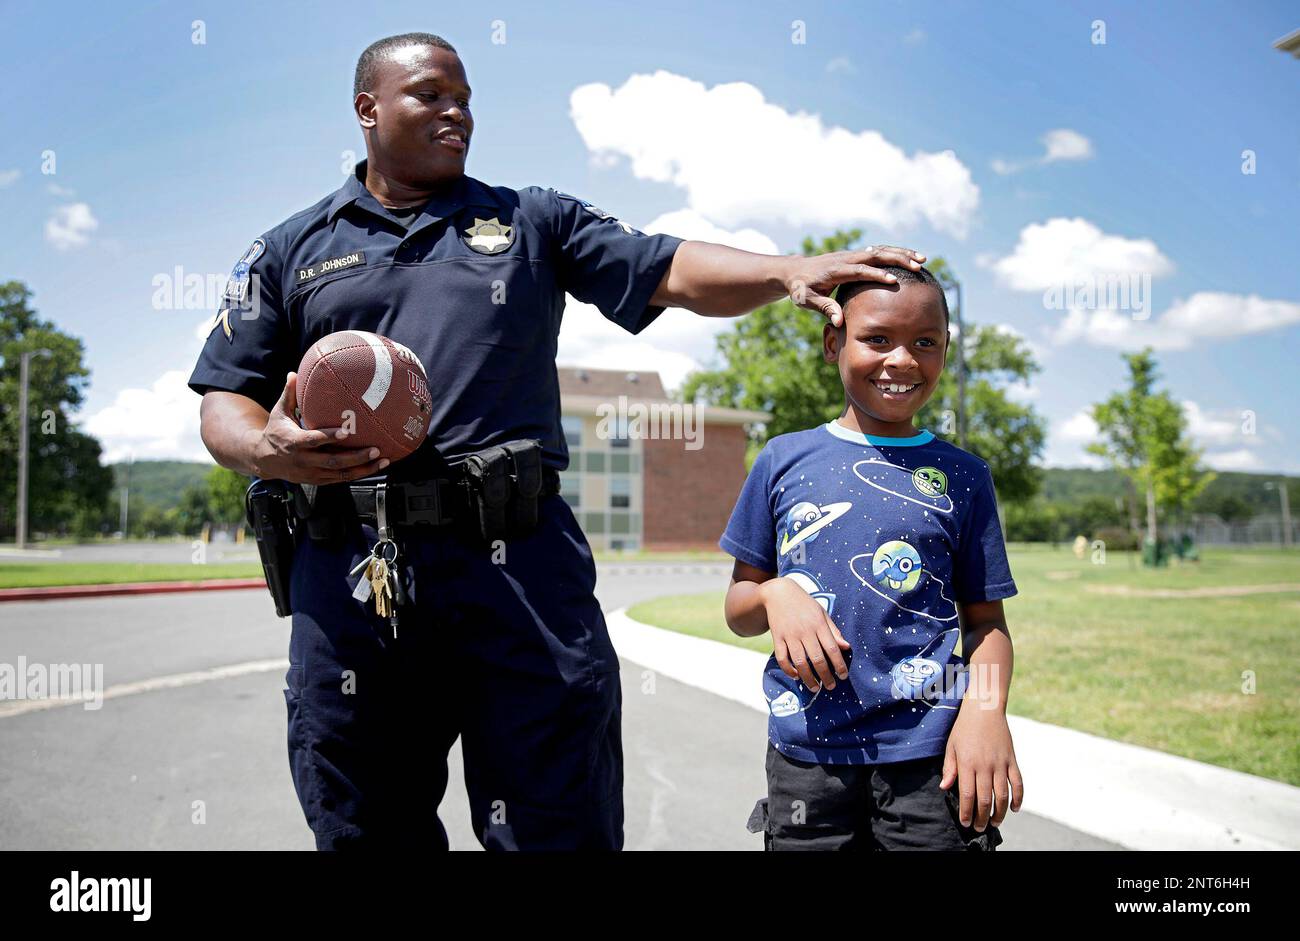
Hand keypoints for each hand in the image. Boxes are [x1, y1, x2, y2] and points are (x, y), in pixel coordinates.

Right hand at [247, 372, 389, 484]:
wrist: (263, 460)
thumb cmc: (276, 431)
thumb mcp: (279, 412)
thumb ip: (289, 394)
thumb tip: (294, 372)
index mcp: (294, 442)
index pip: (313, 440)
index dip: (329, 437)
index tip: (346, 431)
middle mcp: (303, 461)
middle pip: (333, 461)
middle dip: (355, 457)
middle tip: (375, 449)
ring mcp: (311, 473)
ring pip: (340, 474)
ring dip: (363, 469)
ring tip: (383, 460)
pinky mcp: (318, 480)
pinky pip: (341, 479)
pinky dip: (358, 474)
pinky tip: (375, 467)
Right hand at [761, 576, 851, 691]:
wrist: (779, 593)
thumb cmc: (805, 604)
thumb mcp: (822, 613)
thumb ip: (834, 631)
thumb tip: (846, 647)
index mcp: (818, 624)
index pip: (832, 648)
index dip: (839, 665)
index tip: (843, 676)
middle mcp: (804, 631)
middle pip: (817, 659)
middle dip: (826, 676)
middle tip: (831, 686)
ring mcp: (789, 635)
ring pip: (800, 662)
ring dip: (808, 678)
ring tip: (816, 688)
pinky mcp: (777, 637)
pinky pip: (782, 658)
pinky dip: (789, 669)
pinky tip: (796, 676)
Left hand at [785, 245, 926, 326]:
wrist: (795, 271)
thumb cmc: (801, 288)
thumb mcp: (806, 300)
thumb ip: (824, 308)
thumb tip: (840, 322)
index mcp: (835, 270)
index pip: (858, 270)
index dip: (876, 275)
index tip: (893, 282)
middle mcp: (846, 258)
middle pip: (875, 255)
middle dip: (897, 260)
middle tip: (917, 267)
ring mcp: (852, 255)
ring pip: (880, 250)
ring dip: (901, 254)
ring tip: (922, 260)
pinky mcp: (856, 256)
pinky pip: (879, 252)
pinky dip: (896, 253)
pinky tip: (912, 258)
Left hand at [939, 704, 1023, 832]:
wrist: (984, 708)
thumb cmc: (964, 727)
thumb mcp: (951, 746)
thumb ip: (949, 768)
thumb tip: (944, 788)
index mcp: (967, 763)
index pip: (967, 795)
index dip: (966, 812)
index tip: (965, 823)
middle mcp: (985, 766)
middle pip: (985, 799)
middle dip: (982, 817)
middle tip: (979, 827)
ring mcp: (1000, 764)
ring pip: (1002, 795)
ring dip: (999, 813)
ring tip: (994, 822)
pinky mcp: (1012, 760)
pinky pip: (1017, 783)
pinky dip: (1018, 798)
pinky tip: (1014, 808)